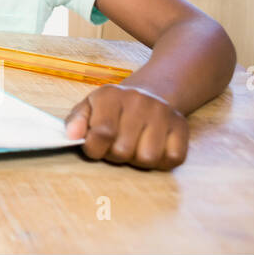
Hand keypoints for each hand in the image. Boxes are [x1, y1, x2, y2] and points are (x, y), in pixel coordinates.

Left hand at [64, 84, 188, 169]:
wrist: (150, 93)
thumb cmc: (112, 108)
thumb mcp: (89, 107)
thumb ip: (76, 122)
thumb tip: (71, 136)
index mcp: (110, 96)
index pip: (102, 133)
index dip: (95, 149)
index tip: (95, 147)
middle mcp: (139, 101)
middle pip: (123, 150)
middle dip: (115, 154)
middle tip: (116, 144)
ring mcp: (163, 113)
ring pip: (148, 158)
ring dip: (138, 159)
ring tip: (134, 145)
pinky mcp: (182, 127)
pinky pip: (172, 159)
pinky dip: (161, 160)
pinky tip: (153, 147)